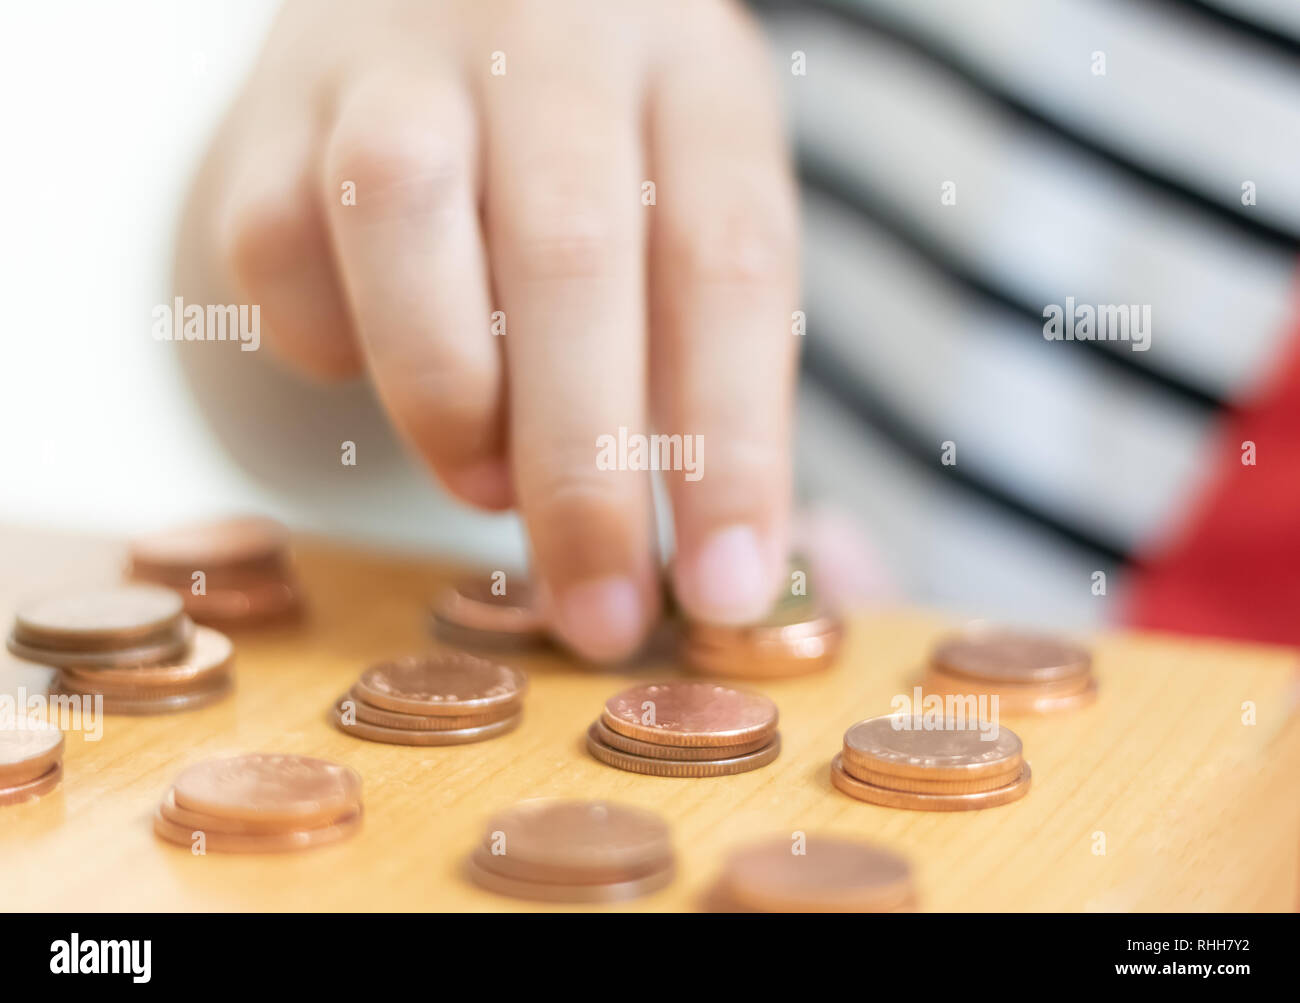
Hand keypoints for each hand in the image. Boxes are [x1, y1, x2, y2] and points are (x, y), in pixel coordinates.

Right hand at [190, 0, 798, 660]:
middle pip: (568, 251)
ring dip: (446, 394)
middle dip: (583, 471)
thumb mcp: (687, 211)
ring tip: (485, 483)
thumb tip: (715, 567)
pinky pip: (276, 239)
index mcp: (690, 70)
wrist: (446, 6)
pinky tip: (380, 365)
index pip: (729, 261)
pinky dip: (329, 342)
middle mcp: (551, 38)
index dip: (733, 444)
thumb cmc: (597, 153)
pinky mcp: (278, 100)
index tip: (722, 592)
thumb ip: (703, 359)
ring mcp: (401, 55)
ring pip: (400, 210)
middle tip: (596, 612)